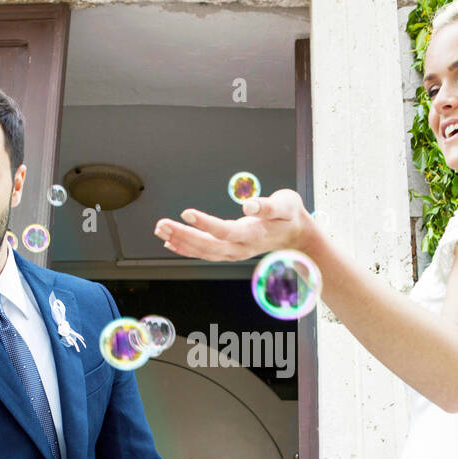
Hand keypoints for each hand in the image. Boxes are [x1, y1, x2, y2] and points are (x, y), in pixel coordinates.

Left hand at [154, 189, 316, 261]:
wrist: (296, 236)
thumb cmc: (290, 216)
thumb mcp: (287, 205)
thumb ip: (269, 206)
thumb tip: (249, 205)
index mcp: (254, 234)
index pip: (225, 231)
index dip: (206, 224)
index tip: (187, 213)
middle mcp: (241, 247)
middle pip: (208, 246)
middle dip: (183, 235)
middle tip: (162, 225)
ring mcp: (234, 252)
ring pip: (203, 251)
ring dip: (180, 241)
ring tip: (160, 230)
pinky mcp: (230, 251)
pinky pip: (205, 253)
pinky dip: (186, 249)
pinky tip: (170, 243)